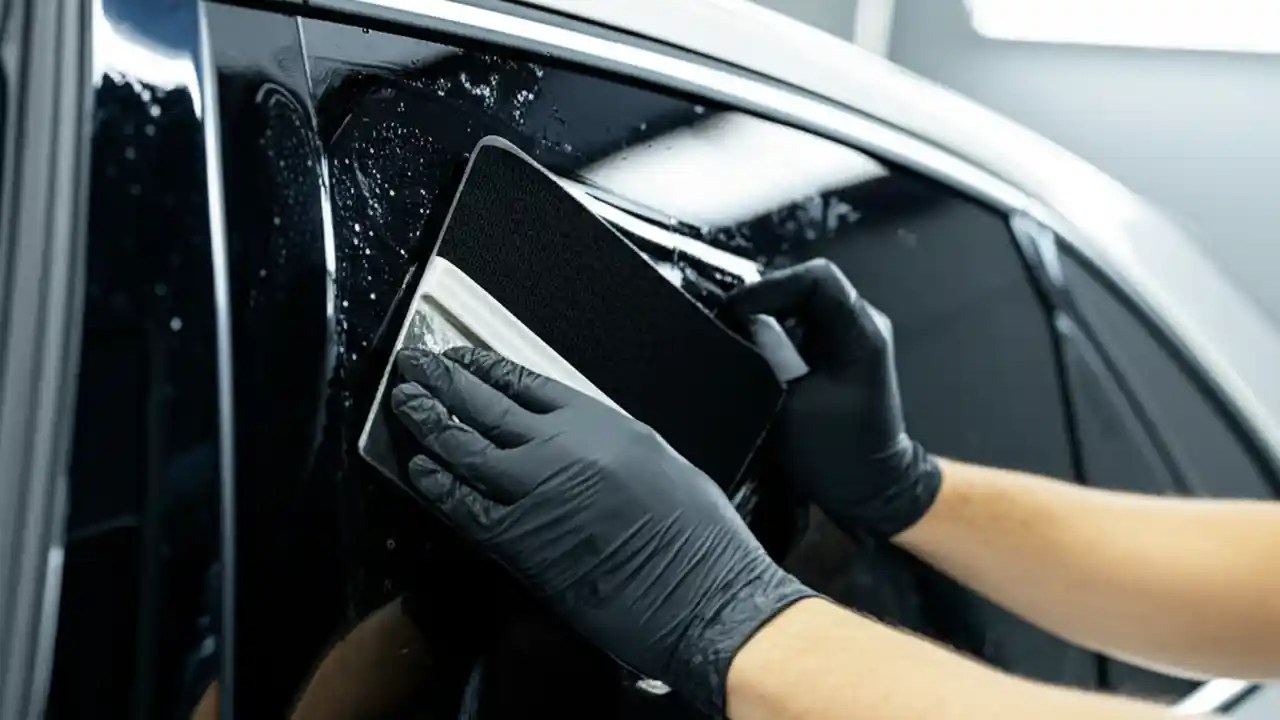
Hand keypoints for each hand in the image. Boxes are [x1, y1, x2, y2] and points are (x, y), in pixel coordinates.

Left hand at [389, 346, 814, 714]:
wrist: (700, 594)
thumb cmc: (696, 533)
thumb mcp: (657, 458)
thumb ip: (606, 440)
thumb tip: (572, 436)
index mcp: (598, 422)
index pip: (523, 382)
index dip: (482, 367)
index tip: (459, 358)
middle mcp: (558, 450)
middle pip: (482, 405)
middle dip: (441, 382)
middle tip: (412, 365)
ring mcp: (532, 496)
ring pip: (462, 449)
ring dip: (427, 424)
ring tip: (403, 403)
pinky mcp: (519, 544)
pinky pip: (463, 506)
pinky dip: (437, 484)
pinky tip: (420, 468)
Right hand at [726, 259, 940, 538]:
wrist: (873, 489)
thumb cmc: (837, 454)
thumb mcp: (791, 406)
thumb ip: (768, 355)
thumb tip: (741, 319)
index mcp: (861, 334)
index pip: (817, 279)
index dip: (771, 286)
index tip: (735, 310)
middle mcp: (863, 326)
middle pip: (808, 286)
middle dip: (765, 298)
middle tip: (727, 320)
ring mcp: (853, 339)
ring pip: (804, 304)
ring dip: (768, 315)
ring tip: (735, 333)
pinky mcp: (841, 354)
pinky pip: (805, 325)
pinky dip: (776, 331)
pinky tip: (753, 349)